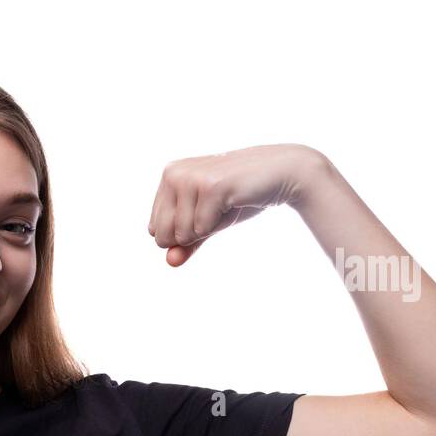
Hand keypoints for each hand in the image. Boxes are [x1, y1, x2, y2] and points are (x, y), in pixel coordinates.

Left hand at [147, 144, 326, 265]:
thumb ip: (185, 244)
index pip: (155, 230)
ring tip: (225, 204)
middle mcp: (173, 173)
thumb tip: (170, 262)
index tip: (204, 213)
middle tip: (214, 212)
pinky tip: (233, 202)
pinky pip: (202, 229)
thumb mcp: (207, 224)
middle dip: (191, 235)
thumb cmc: (240, 198)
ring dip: (208, 228)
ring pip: (182, 233)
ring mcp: (191, 178)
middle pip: (163, 235)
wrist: (280, 173)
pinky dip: (218, 225)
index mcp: (168, 176)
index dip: (182, 234)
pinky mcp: (211, 186)